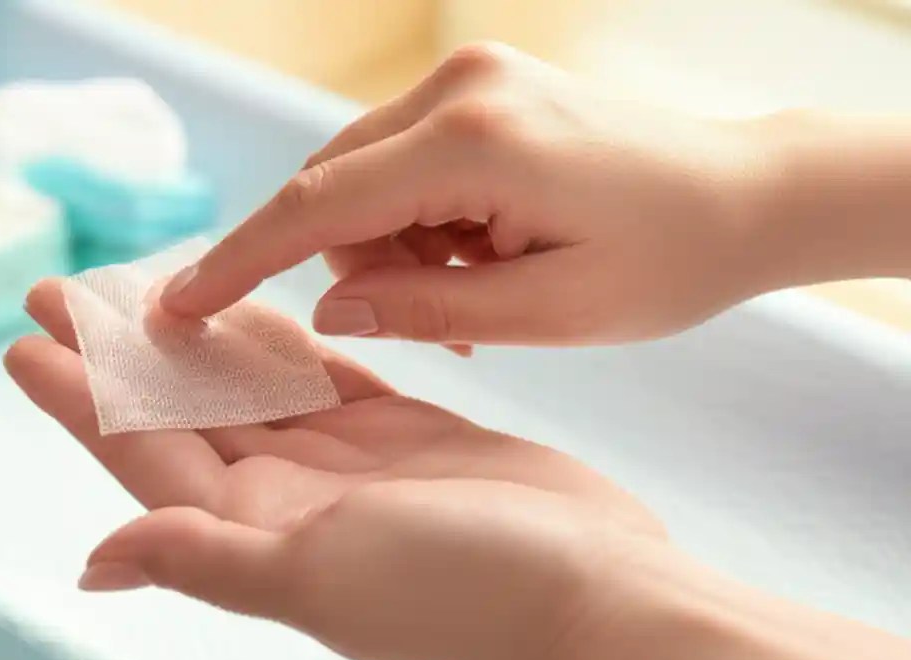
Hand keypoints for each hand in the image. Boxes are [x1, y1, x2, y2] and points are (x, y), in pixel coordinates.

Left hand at [5, 278, 664, 659]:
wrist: (591, 586)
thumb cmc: (462, 588)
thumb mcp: (321, 574)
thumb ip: (205, 560)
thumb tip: (95, 563)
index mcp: (252, 531)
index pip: (140, 454)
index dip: (79, 400)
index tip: (23, 343)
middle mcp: (284, 499)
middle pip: (176, 411)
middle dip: (116, 354)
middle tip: (58, 289)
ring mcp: (339, 465)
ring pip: (241, 385)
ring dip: (187, 337)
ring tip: (135, 286)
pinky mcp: (395, 433)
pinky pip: (315, 374)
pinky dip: (276, 339)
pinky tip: (243, 306)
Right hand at [158, 42, 777, 344]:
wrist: (747, 192)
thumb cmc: (669, 259)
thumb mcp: (552, 313)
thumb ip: (427, 311)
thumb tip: (329, 308)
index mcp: (477, 142)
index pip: (320, 205)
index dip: (240, 261)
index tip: (177, 306)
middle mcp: (460, 88)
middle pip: (333, 187)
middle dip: (351, 263)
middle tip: (438, 318)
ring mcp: (469, 77)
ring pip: (363, 177)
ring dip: (393, 245)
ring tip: (481, 292)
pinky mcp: (479, 86)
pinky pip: (402, 161)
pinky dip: (418, 219)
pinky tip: (482, 253)